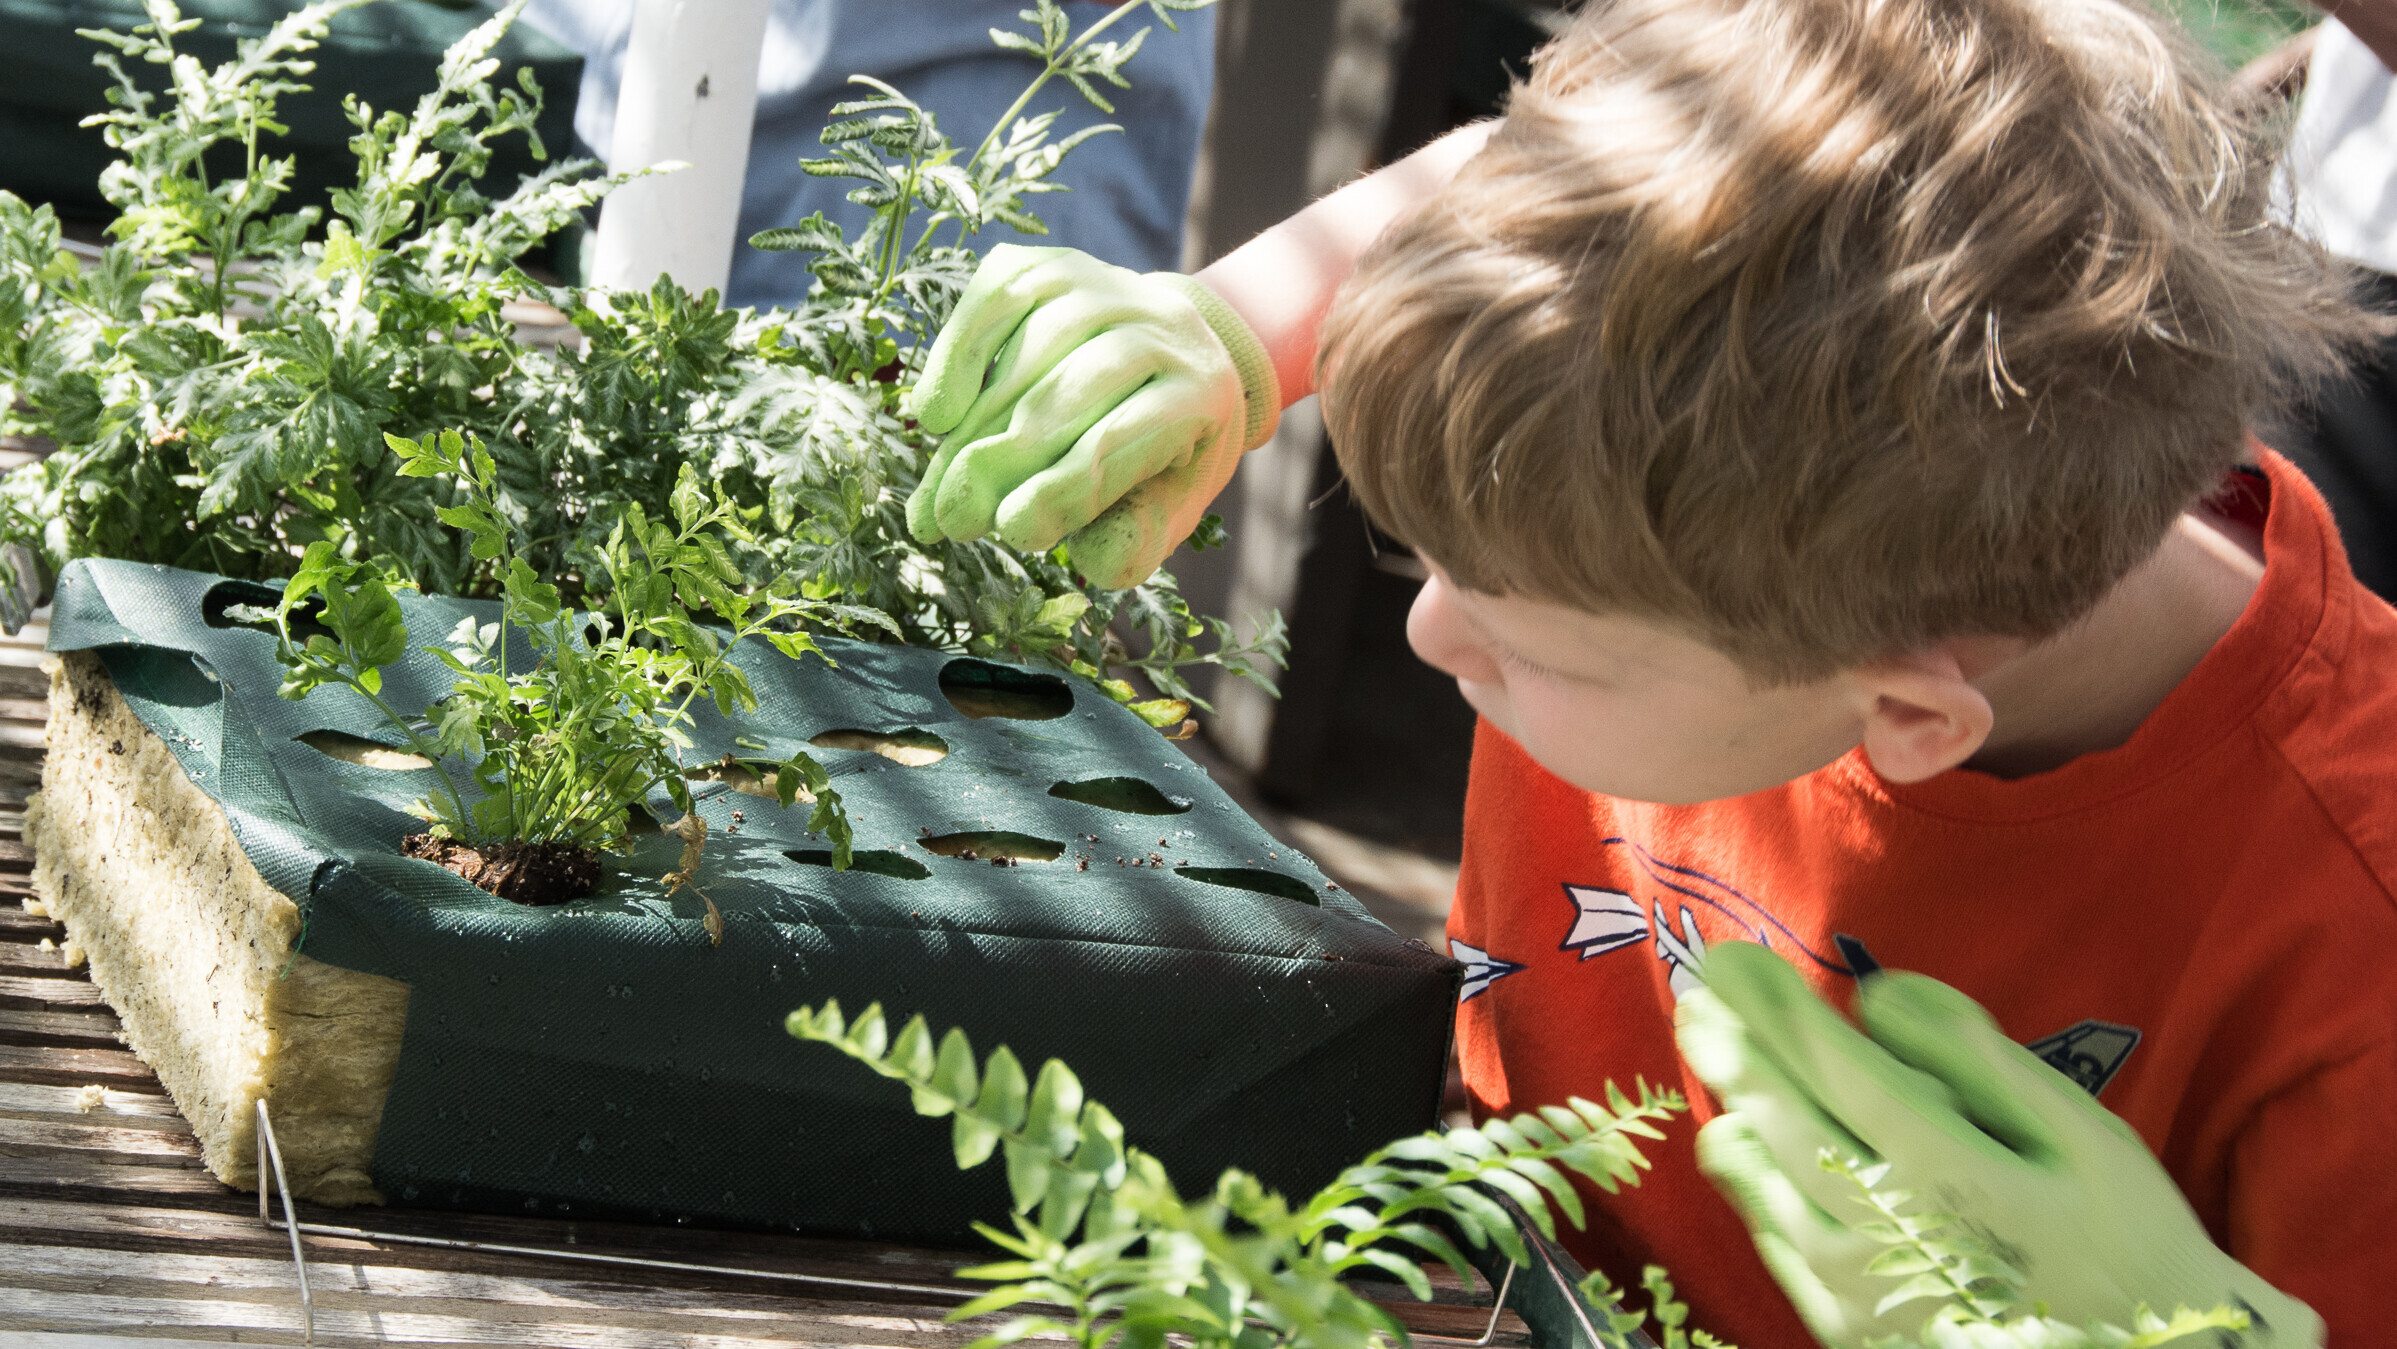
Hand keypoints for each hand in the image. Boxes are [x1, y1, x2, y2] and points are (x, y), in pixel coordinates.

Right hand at [903, 244, 1280, 589]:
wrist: (1176, 348)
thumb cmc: (1164, 444)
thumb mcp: (1169, 501)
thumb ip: (1139, 535)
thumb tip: (1095, 562)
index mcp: (1201, 395)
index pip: (1125, 440)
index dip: (1066, 487)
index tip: (1010, 531)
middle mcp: (1163, 328)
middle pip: (1068, 397)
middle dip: (1000, 464)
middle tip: (949, 523)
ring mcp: (1106, 286)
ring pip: (1029, 352)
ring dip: (972, 428)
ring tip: (936, 494)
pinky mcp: (1054, 265)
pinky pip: (996, 299)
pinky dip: (958, 353)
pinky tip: (934, 415)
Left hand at [1673, 942, 2321, 1346]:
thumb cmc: (2125, 1239)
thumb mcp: (2083, 1135)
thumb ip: (1975, 1059)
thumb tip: (1879, 995)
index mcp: (1944, 1172)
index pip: (1833, 1071)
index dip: (1774, 1013)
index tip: (1730, 961)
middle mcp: (1881, 1230)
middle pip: (1781, 1118)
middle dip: (1733, 1047)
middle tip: (1697, 993)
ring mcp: (1854, 1288)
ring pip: (1762, 1181)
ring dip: (1731, 1104)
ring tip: (1708, 1048)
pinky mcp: (1845, 1328)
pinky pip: (1773, 1241)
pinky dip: (1749, 1180)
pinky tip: (1739, 1138)